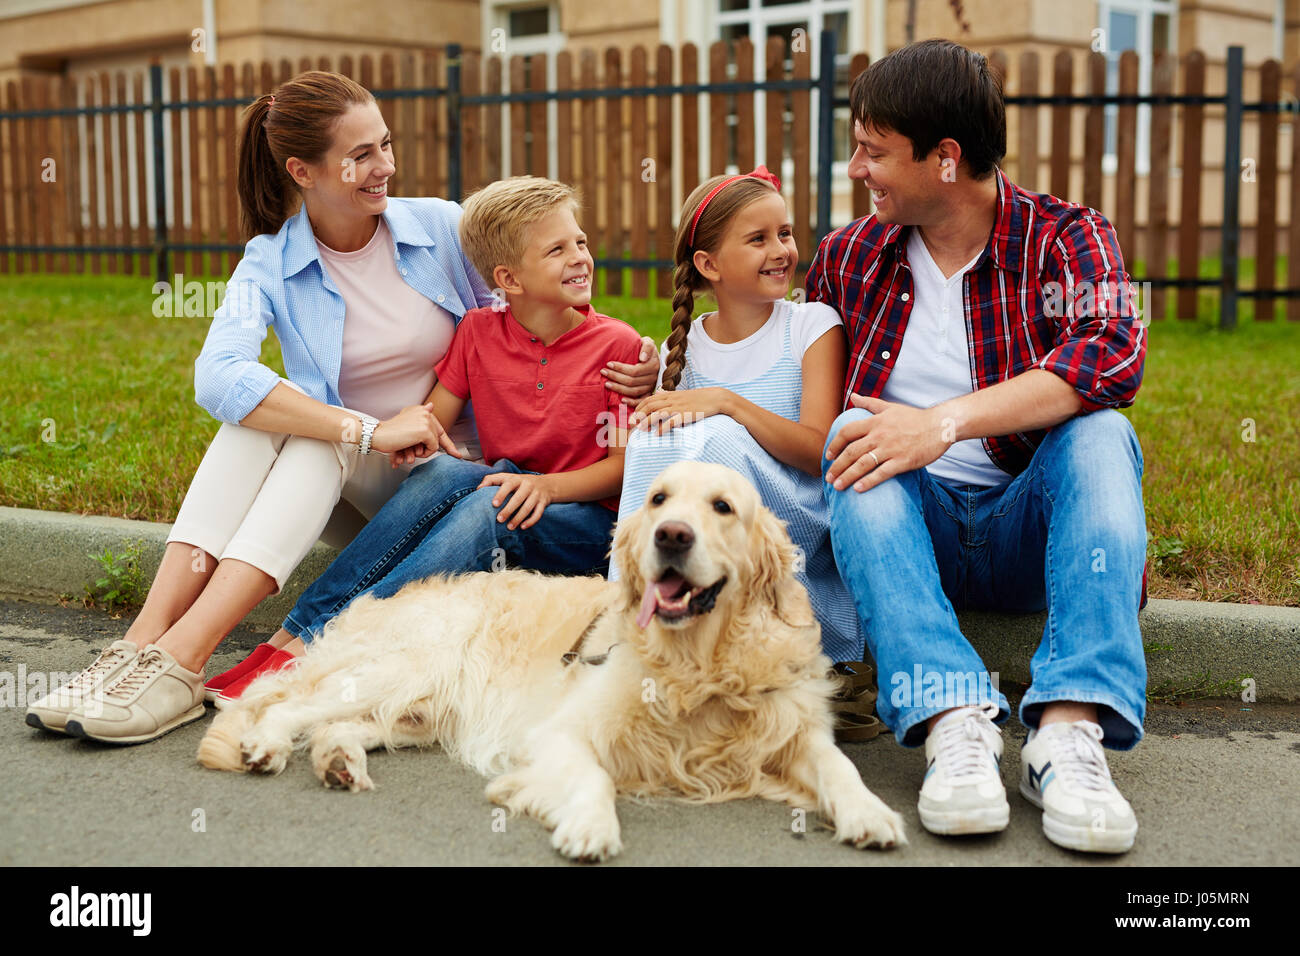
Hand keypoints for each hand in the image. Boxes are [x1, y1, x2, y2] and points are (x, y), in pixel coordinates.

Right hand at [369, 403, 462, 466]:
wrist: (377, 436)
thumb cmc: (389, 434)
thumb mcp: (406, 425)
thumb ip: (421, 421)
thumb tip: (431, 405)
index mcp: (420, 410)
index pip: (438, 428)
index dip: (448, 444)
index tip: (458, 455)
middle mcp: (425, 412)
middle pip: (438, 437)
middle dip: (428, 450)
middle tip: (413, 454)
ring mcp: (426, 420)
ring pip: (436, 443)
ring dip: (423, 452)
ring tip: (409, 453)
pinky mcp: (425, 431)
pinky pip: (433, 448)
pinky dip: (424, 454)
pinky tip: (411, 452)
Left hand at [478, 472, 553, 529]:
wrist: (546, 484)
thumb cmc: (519, 482)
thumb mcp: (507, 477)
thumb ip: (491, 480)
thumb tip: (478, 489)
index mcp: (517, 479)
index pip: (508, 485)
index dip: (501, 494)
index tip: (494, 504)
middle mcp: (528, 485)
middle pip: (518, 498)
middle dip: (509, 509)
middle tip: (499, 520)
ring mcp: (536, 494)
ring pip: (528, 507)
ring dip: (518, 518)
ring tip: (509, 527)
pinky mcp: (543, 503)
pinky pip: (538, 513)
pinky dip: (531, 521)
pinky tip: (523, 527)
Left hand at [602, 335, 659, 405]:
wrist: (650, 356)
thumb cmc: (645, 348)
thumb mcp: (648, 342)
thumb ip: (647, 347)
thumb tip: (642, 358)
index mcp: (653, 365)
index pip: (635, 370)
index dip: (620, 368)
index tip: (608, 364)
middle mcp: (653, 377)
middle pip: (632, 381)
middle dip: (615, 377)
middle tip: (603, 372)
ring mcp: (650, 386)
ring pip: (634, 391)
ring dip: (619, 388)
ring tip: (606, 384)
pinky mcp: (648, 393)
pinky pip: (640, 401)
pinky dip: (631, 402)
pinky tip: (621, 400)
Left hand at [628, 387, 732, 434]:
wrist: (715, 398)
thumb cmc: (698, 398)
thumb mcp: (681, 394)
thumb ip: (668, 395)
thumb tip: (658, 393)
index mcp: (670, 395)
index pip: (649, 399)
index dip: (639, 408)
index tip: (633, 417)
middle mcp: (672, 400)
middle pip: (650, 406)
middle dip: (638, 415)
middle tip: (631, 424)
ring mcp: (679, 407)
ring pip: (658, 413)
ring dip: (647, 421)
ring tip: (641, 429)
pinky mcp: (686, 415)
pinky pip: (672, 421)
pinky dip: (663, 427)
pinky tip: (658, 433)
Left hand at [824, 394, 954, 492]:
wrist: (940, 426)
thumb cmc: (914, 418)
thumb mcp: (890, 407)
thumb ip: (869, 403)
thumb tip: (853, 396)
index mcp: (875, 422)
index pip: (847, 432)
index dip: (834, 444)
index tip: (828, 456)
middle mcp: (880, 435)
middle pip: (851, 452)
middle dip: (837, 466)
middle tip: (828, 477)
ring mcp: (891, 449)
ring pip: (863, 464)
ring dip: (847, 476)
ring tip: (837, 486)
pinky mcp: (903, 461)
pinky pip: (882, 473)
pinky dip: (868, 482)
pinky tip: (858, 489)